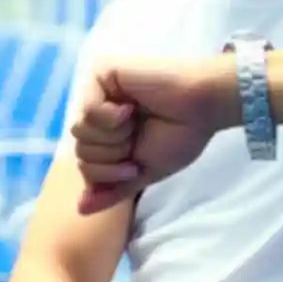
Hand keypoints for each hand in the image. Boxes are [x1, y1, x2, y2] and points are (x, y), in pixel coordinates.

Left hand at [71, 55, 239, 214]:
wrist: (203, 107)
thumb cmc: (180, 135)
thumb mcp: (142, 172)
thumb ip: (112, 190)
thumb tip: (80, 209)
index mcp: (107, 134)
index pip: (85, 166)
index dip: (108, 174)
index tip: (135, 166)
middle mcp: (97, 111)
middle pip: (80, 150)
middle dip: (112, 156)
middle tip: (137, 139)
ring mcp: (97, 91)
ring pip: (79, 132)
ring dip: (114, 137)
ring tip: (135, 121)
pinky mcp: (100, 73)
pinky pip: (87, 110)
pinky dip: (111, 117)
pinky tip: (130, 106)